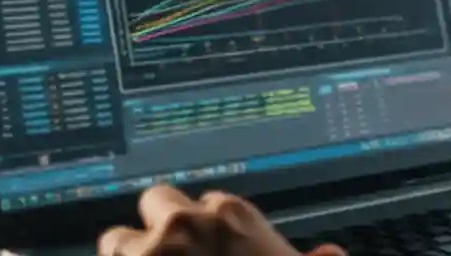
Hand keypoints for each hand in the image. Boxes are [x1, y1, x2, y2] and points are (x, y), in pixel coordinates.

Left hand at [98, 184, 345, 255]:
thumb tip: (332, 254)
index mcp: (232, 216)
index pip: (211, 200)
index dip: (210, 225)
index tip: (212, 246)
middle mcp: (184, 223)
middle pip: (157, 201)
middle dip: (161, 225)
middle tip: (172, 254)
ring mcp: (146, 252)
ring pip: (118, 237)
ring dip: (128, 253)